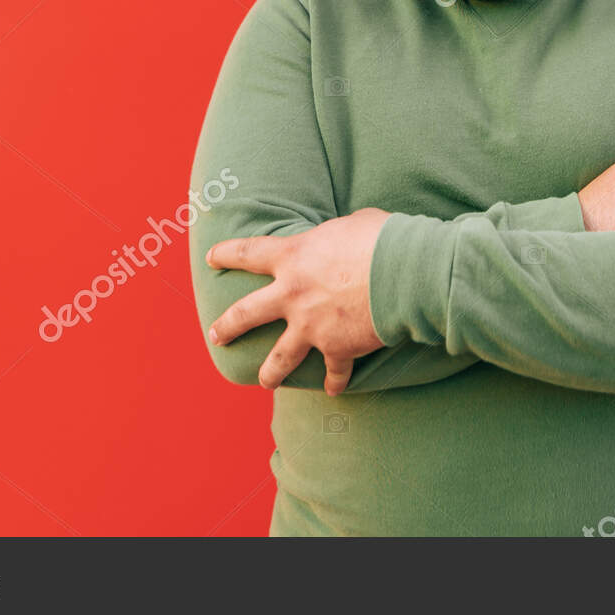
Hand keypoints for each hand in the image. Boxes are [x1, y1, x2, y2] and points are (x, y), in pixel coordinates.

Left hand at [204, 207, 391, 394]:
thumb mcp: (352, 223)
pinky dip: (336, 382)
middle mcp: (293, 294)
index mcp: (293, 256)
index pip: (248, 252)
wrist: (403, 274)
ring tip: (264, 382)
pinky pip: (334, 371)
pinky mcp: (338, 348)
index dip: (227, 254)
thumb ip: (337, 236)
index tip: (211, 259)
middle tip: (215, 335)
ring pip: (280, 356)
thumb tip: (345, 239)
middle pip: (247, 313)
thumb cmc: (382, 238)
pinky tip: (334, 390)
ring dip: (270, 372)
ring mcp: (312, 326)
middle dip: (228, 326)